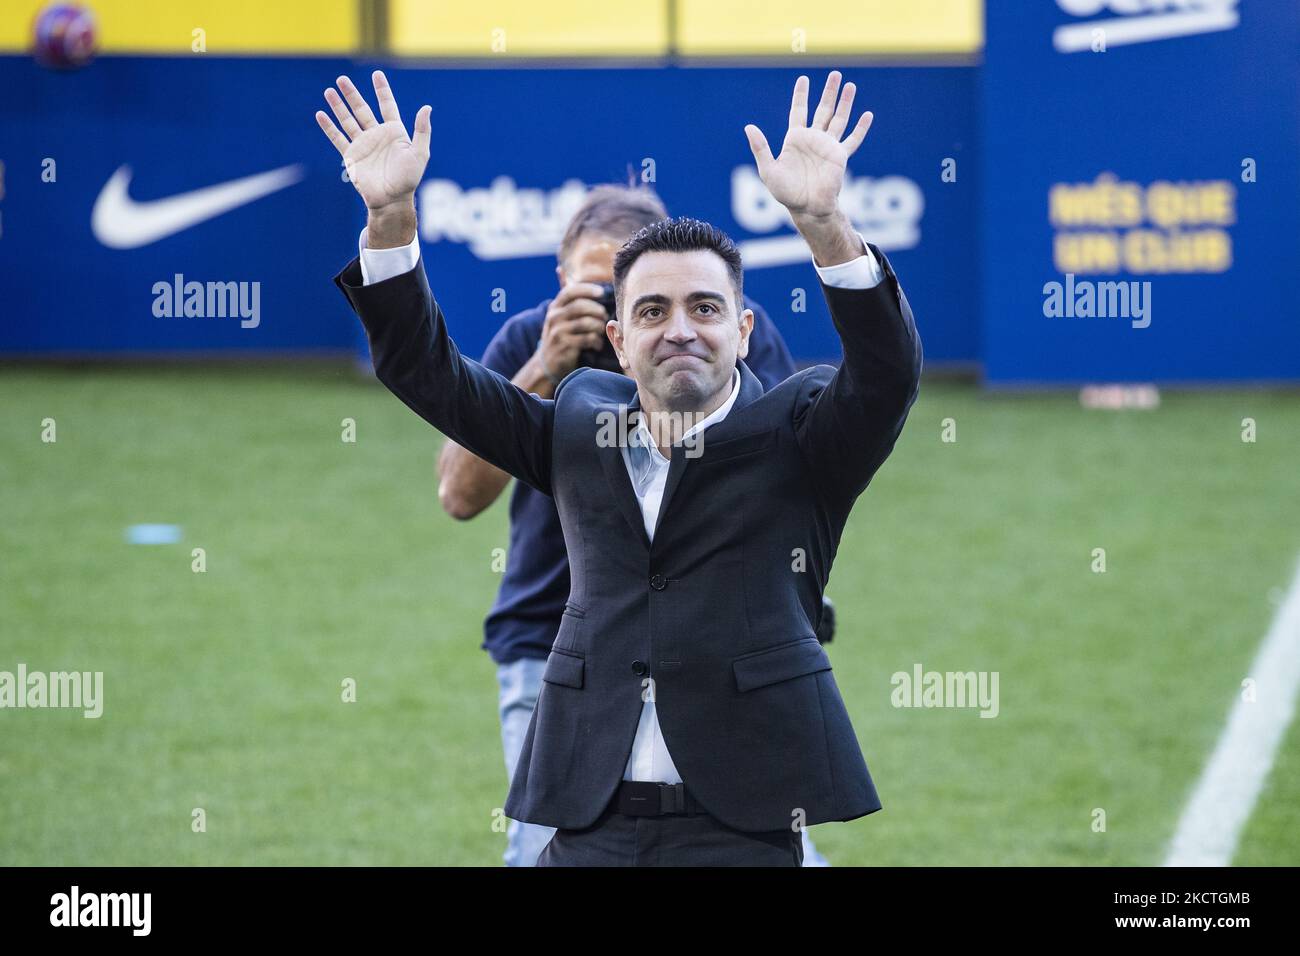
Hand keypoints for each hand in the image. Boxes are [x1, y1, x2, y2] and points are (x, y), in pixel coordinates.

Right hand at [316, 71, 430, 213]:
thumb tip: (426, 108)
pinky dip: (329, 126)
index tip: (376, 74)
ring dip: (338, 106)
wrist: (391, 199)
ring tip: (329, 91)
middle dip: (352, 94)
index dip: (382, 90)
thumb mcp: (419, 153)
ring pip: (347, 120)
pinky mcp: (351, 156)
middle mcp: (376, 135)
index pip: (387, 106)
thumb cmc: (408, 179)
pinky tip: (320, 114)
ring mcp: (363, 145)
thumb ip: (422, 130)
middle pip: (362, 109)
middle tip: (342, 79)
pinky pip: (338, 138)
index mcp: (394, 132)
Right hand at [538, 283, 610, 379]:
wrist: (547, 364)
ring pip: (586, 323)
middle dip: (597, 310)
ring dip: (599, 326)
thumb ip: (565, 298)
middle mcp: (554, 318)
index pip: (570, 291)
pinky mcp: (565, 346)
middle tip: (604, 317)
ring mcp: (558, 332)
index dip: (587, 289)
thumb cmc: (559, 336)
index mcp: (554, 308)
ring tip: (600, 331)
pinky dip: (597, 341)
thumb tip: (560, 270)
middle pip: (580, 306)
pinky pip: (588, 339)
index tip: (602, 293)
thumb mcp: (557, 316)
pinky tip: (597, 345)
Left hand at [743, 71, 871, 219]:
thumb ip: (760, 148)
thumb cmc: (786, 192)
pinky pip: (853, 140)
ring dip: (845, 103)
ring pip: (839, 119)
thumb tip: (748, 127)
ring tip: (851, 85)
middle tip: (835, 74)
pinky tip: (868, 115)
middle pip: (823, 110)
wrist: (807, 207)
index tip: (804, 79)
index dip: (801, 95)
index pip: (799, 111)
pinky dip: (861, 128)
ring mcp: (828, 147)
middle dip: (829, 92)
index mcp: (795, 139)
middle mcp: (813, 139)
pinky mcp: (840, 157)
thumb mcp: (768, 169)